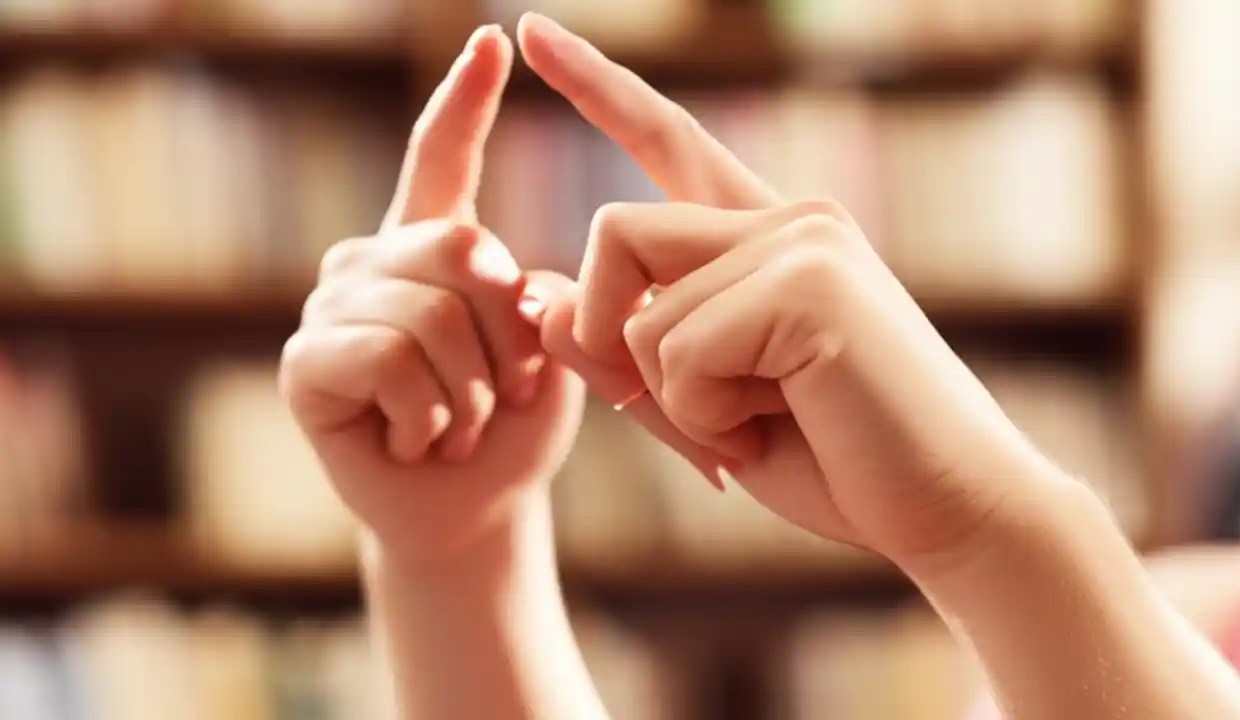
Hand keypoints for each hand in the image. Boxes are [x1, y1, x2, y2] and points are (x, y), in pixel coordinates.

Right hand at [279, 26, 584, 569]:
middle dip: (507, 338)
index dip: (464, 101)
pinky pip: (385, 358)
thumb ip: (538, 300)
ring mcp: (332, 307)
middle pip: (460, 249)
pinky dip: (426, 414)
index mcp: (434, 247)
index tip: (494, 42)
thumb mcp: (551, 356)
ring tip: (456, 422)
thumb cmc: (513, 426)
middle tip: (498, 395)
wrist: (473, 509)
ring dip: (470, 391)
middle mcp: (374, 261)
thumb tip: (500, 275)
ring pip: (429, 313)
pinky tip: (416, 439)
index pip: (442, 159)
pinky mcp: (304, 363)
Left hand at [517, 15, 1068, 571]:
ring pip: (638, 305)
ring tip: (757, 423)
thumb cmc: (834, 460)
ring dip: (673, 396)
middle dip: (609, 337)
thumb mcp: (699, 407)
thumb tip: (539, 291)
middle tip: (682, 411)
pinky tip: (780, 425)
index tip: (535, 32)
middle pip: (614, 231)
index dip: (597, 87)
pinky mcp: (812, 279)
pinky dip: (703, 416)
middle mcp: (785, 219)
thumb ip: (623, 350)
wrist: (947, 511)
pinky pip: (679, 350)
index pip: (668, 140)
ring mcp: (803, 239)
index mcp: (765, 239)